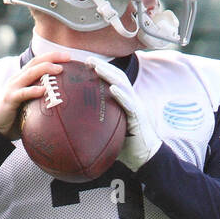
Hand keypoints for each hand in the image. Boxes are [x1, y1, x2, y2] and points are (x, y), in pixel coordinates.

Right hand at [0, 52, 74, 140]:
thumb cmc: (14, 116)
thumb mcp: (29, 104)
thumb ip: (41, 100)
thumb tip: (61, 104)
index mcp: (23, 78)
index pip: (38, 62)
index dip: (52, 57)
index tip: (68, 56)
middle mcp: (18, 79)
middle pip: (36, 63)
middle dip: (52, 57)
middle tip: (68, 57)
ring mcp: (13, 88)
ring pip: (30, 73)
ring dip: (45, 69)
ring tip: (59, 69)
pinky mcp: (9, 99)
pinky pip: (22, 93)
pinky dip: (33, 90)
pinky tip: (43, 90)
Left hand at [84, 56, 161, 170]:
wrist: (145, 158)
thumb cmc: (127, 148)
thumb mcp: (108, 136)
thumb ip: (95, 130)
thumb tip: (74, 134)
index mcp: (123, 103)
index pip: (112, 82)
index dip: (101, 71)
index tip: (86, 65)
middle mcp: (130, 101)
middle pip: (117, 78)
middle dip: (104, 66)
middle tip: (88, 60)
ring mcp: (135, 107)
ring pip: (123, 86)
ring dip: (110, 75)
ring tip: (98, 68)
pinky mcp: (139, 117)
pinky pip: (129, 103)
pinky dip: (121, 95)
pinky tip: (113, 89)